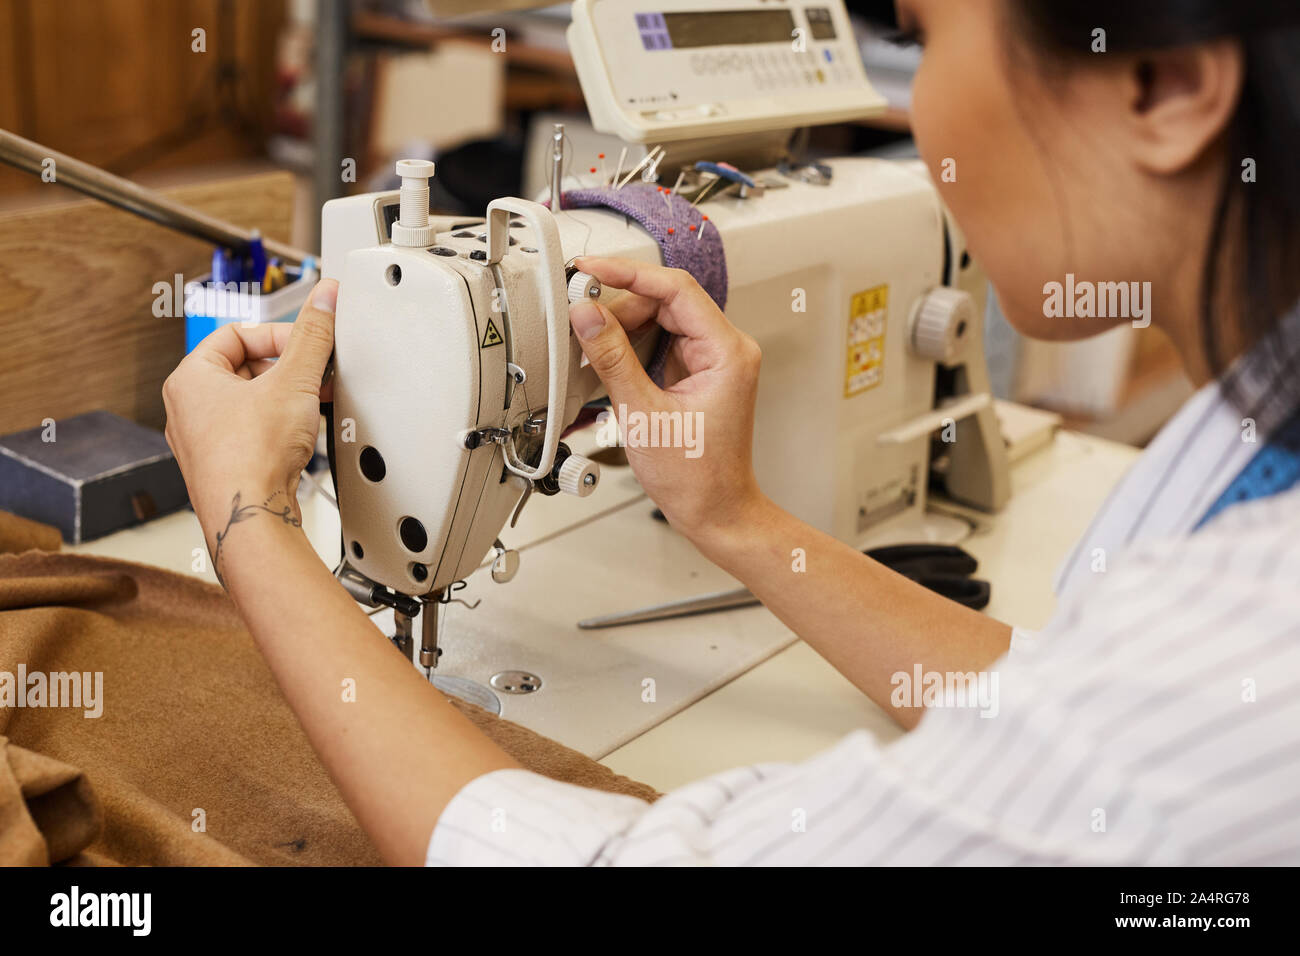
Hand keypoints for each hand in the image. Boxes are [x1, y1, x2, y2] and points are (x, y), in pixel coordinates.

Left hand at [163, 279, 337, 557]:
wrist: (248, 517)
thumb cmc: (249, 457)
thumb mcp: (293, 381)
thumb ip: (312, 335)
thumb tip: (324, 299)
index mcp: (189, 379)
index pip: (237, 334)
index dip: (279, 336)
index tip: (307, 346)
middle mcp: (188, 409)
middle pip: (246, 367)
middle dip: (287, 370)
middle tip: (315, 376)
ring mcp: (203, 441)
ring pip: (251, 402)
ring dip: (286, 399)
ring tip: (310, 406)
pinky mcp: (224, 467)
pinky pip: (254, 432)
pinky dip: (279, 428)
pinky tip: (300, 437)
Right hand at [567, 257, 765, 545]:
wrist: (716, 512)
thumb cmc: (696, 478)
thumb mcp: (642, 415)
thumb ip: (612, 359)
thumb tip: (588, 316)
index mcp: (727, 353)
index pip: (676, 289)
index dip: (629, 274)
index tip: (592, 271)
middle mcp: (726, 350)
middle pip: (666, 302)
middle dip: (621, 309)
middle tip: (582, 321)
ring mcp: (713, 361)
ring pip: (661, 321)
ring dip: (623, 330)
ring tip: (591, 347)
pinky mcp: (698, 373)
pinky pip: (661, 343)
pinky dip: (631, 348)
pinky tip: (607, 360)